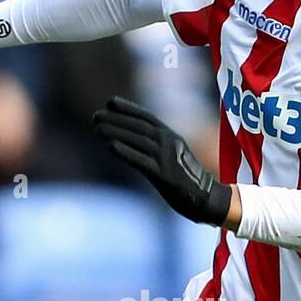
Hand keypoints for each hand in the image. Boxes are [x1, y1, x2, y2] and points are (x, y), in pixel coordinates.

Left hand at [93, 96, 231, 225]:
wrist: (205, 197)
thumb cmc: (185, 177)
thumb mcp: (173, 154)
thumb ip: (156, 144)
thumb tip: (132, 138)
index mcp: (171, 135)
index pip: (146, 117)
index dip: (128, 108)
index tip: (110, 102)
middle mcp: (168, 142)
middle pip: (138, 126)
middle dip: (116, 119)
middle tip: (96, 115)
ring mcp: (166, 158)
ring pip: (137, 140)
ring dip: (115, 132)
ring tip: (97, 128)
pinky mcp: (163, 175)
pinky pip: (141, 161)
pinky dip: (125, 152)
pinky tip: (110, 146)